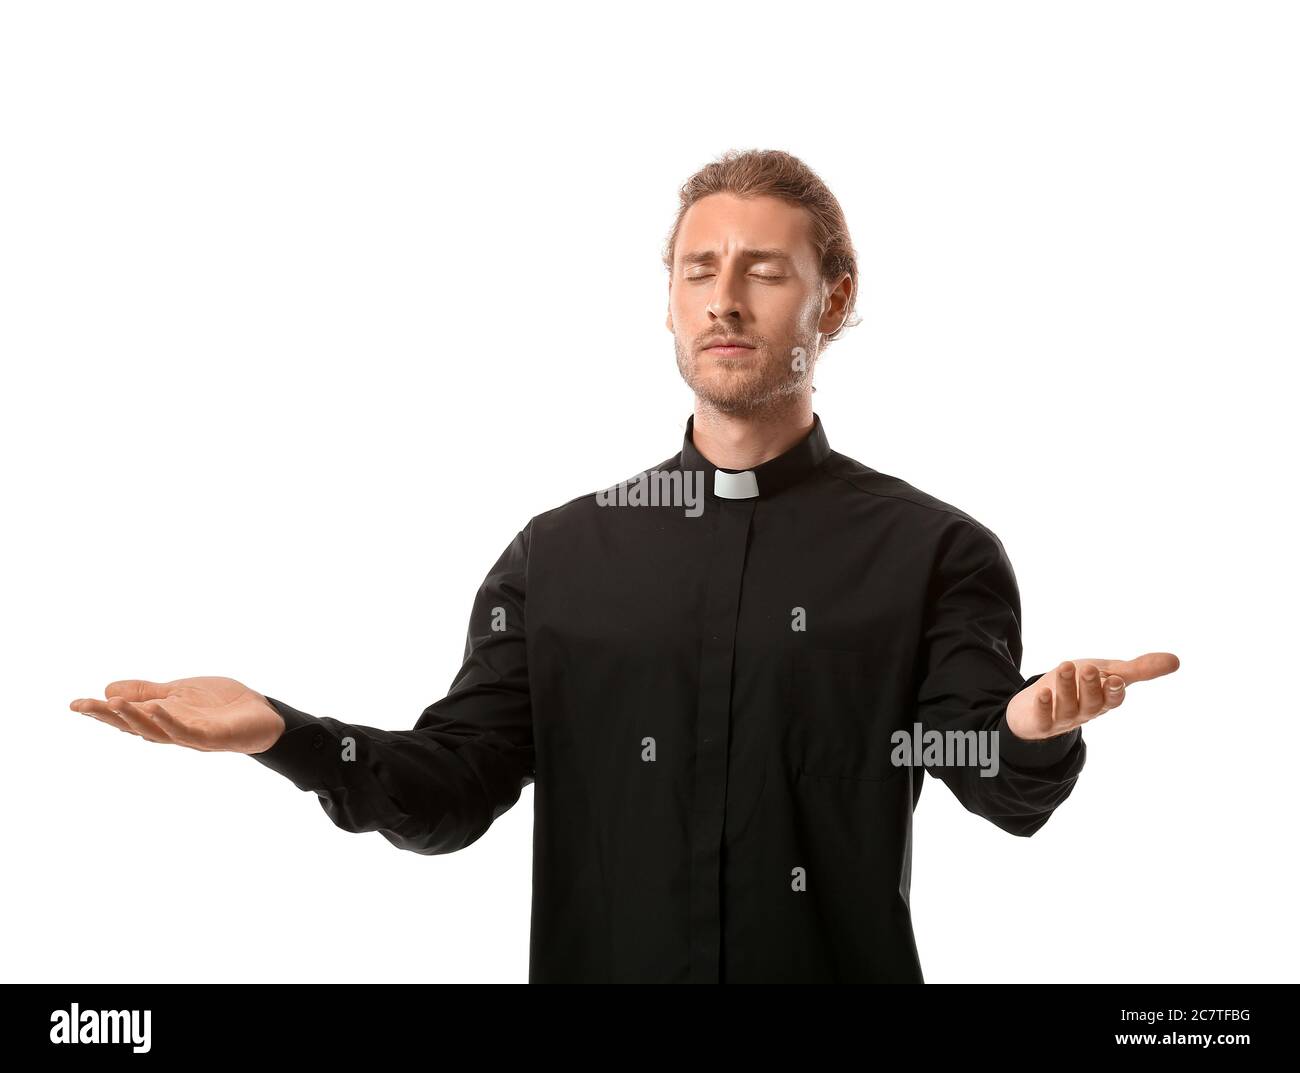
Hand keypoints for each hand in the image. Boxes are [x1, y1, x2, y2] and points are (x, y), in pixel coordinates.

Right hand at [68, 676, 284, 753]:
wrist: (263, 715)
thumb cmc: (222, 706)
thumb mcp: (180, 692)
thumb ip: (148, 693)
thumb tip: (107, 690)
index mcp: (163, 719)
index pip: (127, 716)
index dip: (101, 712)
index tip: (74, 704)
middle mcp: (172, 731)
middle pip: (135, 727)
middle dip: (109, 717)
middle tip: (84, 706)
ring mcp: (192, 736)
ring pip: (157, 732)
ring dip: (135, 718)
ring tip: (114, 704)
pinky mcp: (213, 738)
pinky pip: (188, 733)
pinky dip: (171, 721)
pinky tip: (158, 709)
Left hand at [1005, 652, 1179, 740]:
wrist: (1039, 705)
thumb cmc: (1078, 686)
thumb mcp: (1108, 673)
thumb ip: (1139, 669)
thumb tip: (1177, 660)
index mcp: (1103, 700)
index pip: (1113, 699)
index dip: (1115, 691)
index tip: (1116, 679)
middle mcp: (1084, 711)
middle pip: (1091, 703)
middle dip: (1091, 686)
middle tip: (1089, 668)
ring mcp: (1062, 719)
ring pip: (1066, 707)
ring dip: (1066, 688)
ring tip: (1066, 666)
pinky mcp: (1039, 722)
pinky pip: (1043, 718)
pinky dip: (1044, 706)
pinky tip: (1044, 692)